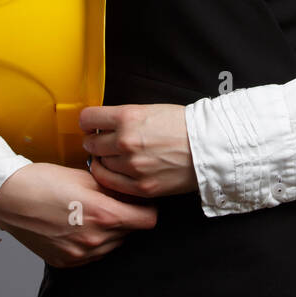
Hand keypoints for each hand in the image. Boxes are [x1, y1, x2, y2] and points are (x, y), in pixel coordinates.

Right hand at [0, 161, 157, 267]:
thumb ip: (114, 189)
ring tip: (91, 212)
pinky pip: (92, 255)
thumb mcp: (85, 177)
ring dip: (110, 231)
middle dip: (127, 218)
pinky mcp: (66, 262)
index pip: (148, 221)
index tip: (141, 200)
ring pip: (113, 245)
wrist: (8, 198)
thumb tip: (133, 194)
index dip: (147, 208)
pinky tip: (77, 225)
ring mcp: (80, 255)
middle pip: (130, 233)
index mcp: (104, 216)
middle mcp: (95, 240)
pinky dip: (92, 242)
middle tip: (112, 202)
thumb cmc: (44, 181)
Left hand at [79, 104, 198, 199]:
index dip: (89, 122)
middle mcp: (126, 141)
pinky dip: (109, 176)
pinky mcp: (140, 186)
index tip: (93, 126)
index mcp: (127, 117)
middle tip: (104, 142)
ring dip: (104, 159)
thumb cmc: (183, 125)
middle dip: (95, 141)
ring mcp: (132, 166)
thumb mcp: (150, 110)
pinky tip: (116, 170)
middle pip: (90, 143)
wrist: (208, 146)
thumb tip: (102, 126)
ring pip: (100, 163)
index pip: (87, 119)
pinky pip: (110, 182)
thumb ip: (123, 118)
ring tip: (117, 156)